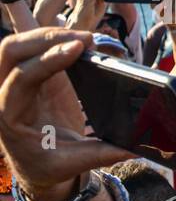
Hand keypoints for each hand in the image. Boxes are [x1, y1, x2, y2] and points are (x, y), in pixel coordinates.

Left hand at [0, 29, 132, 200]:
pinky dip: (53, 38)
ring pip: (18, 44)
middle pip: (11, 51)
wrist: (35, 165)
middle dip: (46, 37)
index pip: (21, 78)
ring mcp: (13, 81)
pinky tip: (77, 38)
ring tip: (84, 37)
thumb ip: (102, 154)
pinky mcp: (29, 75)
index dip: (48, 60)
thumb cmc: (48, 165)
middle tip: (83, 38)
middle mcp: (2, 94)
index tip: (78, 48)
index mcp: (8, 116)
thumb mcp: (73, 163)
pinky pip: (33, 48)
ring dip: (49, 34)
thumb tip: (137, 147)